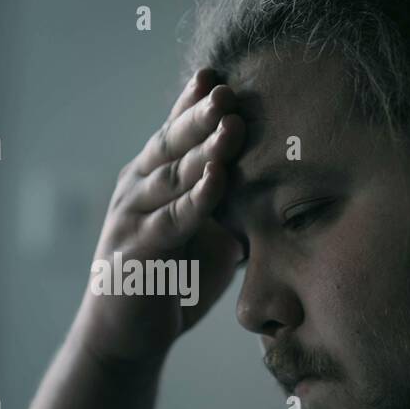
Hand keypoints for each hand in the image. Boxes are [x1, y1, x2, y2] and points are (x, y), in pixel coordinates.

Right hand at [72, 69, 245, 365]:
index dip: (194, 101)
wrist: (126, 337)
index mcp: (152, 177)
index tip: (221, 72)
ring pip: (171, 175)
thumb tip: (283, 183)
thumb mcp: (205, 233)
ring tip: (231, 121)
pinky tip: (217, 178)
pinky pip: (170, 220)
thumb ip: (229, 203)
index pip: (175, 130)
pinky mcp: (135, 252)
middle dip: (200, 112)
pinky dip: (196, 198)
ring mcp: (131, 218)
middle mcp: (136, 189)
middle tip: (228, 86)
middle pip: (171, 142)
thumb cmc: (172, 280)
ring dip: (202, 147)